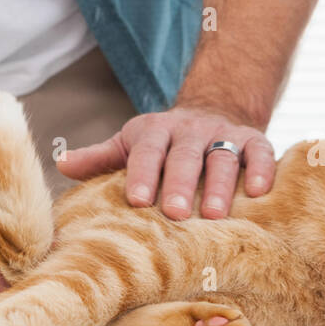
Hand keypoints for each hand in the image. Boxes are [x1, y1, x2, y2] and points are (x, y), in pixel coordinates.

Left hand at [58, 106, 276, 220]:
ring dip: (221, 185)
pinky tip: (259, 193)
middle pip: (186, 155)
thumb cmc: (164, 143)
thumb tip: (61, 165)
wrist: (213, 110)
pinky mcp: (255, 141)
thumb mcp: (131, 143)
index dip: (141, 174)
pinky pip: (262, 153)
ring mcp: (225, 135)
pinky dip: (263, 171)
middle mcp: (191, 130)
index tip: (136, 201)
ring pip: (224, 157)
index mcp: (156, 132)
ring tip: (216, 215)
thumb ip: (101, 157)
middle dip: (181, 183)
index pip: (146, 151)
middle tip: (175, 213)